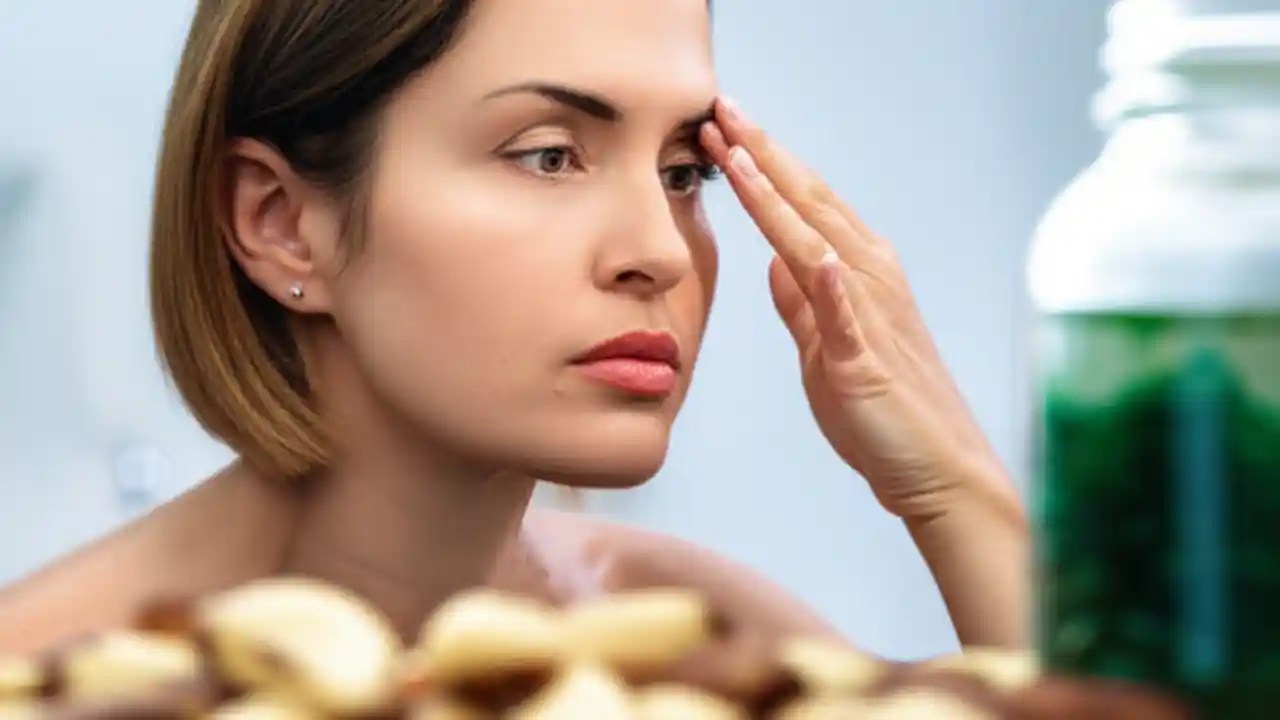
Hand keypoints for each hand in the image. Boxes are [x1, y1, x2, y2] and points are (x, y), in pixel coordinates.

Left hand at [700, 98, 1017, 522]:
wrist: (936, 469)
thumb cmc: (882, 410)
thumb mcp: (826, 348)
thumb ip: (802, 304)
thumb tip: (776, 260)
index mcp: (856, 272)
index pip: (801, 204)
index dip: (761, 163)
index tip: (722, 126)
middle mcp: (869, 277)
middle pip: (809, 202)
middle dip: (763, 153)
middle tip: (722, 106)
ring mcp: (871, 314)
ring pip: (817, 241)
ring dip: (778, 196)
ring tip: (741, 153)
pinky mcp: (868, 360)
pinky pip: (847, 315)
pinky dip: (831, 283)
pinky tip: (813, 255)